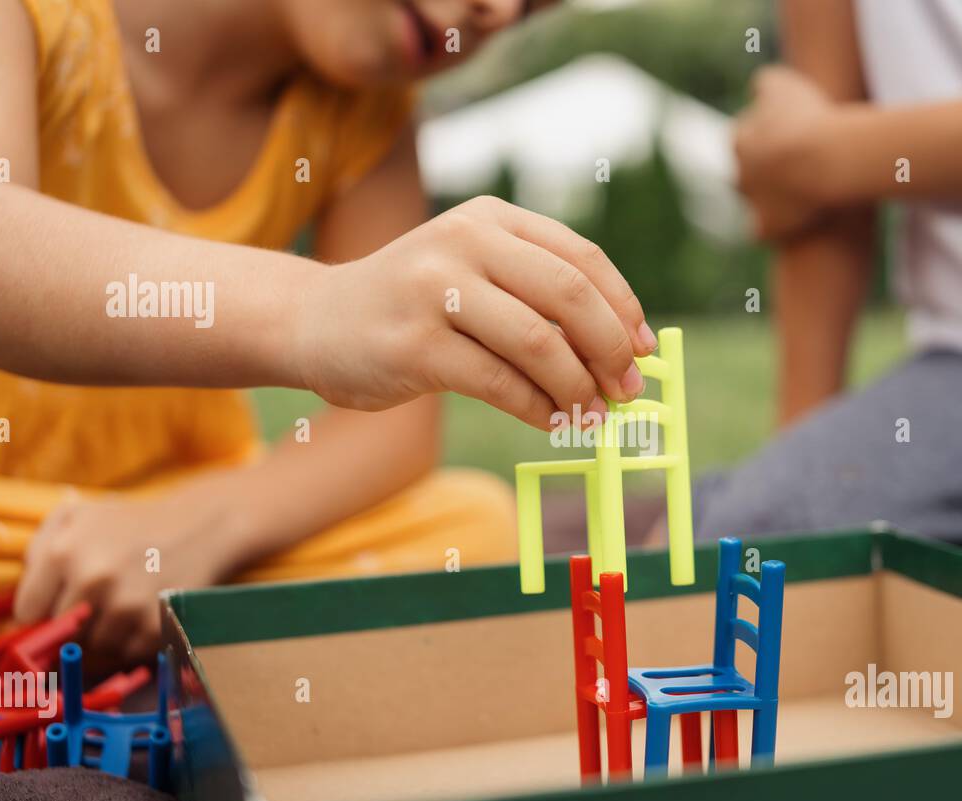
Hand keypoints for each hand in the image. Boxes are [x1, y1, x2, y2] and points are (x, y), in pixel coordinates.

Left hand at [14, 485, 248, 667]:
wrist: (200, 526)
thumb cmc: (132, 523)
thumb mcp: (78, 516)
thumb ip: (38, 550)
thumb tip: (23, 601)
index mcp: (64, 552)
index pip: (28, 613)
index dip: (41, 612)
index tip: (55, 607)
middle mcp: (92, 580)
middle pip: (60, 635)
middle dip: (72, 627)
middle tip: (92, 610)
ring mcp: (126, 606)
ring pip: (93, 650)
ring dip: (102, 638)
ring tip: (120, 610)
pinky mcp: (154, 625)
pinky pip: (126, 654)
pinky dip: (131, 642)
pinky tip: (141, 616)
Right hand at [293, 196, 656, 427]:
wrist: (316, 322)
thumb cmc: (414, 306)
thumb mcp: (474, 275)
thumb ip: (537, 296)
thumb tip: (624, 349)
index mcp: (490, 218)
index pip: (581, 257)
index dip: (623, 308)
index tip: (645, 350)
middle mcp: (464, 242)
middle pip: (569, 295)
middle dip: (610, 349)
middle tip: (626, 390)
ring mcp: (435, 291)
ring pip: (538, 343)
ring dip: (577, 388)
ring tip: (590, 415)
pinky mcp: (415, 345)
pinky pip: (500, 383)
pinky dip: (539, 409)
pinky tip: (550, 421)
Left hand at [735, 66, 839, 239]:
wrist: (820, 160)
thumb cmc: (807, 117)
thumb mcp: (784, 84)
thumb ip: (766, 84)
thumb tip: (758, 88)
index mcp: (740, 140)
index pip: (747, 139)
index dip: (771, 139)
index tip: (792, 139)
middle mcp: (738, 172)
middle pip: (747, 174)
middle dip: (765, 172)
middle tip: (794, 169)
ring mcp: (749, 202)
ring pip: (755, 203)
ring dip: (772, 200)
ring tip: (800, 196)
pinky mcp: (763, 227)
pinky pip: (767, 230)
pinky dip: (780, 227)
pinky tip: (798, 222)